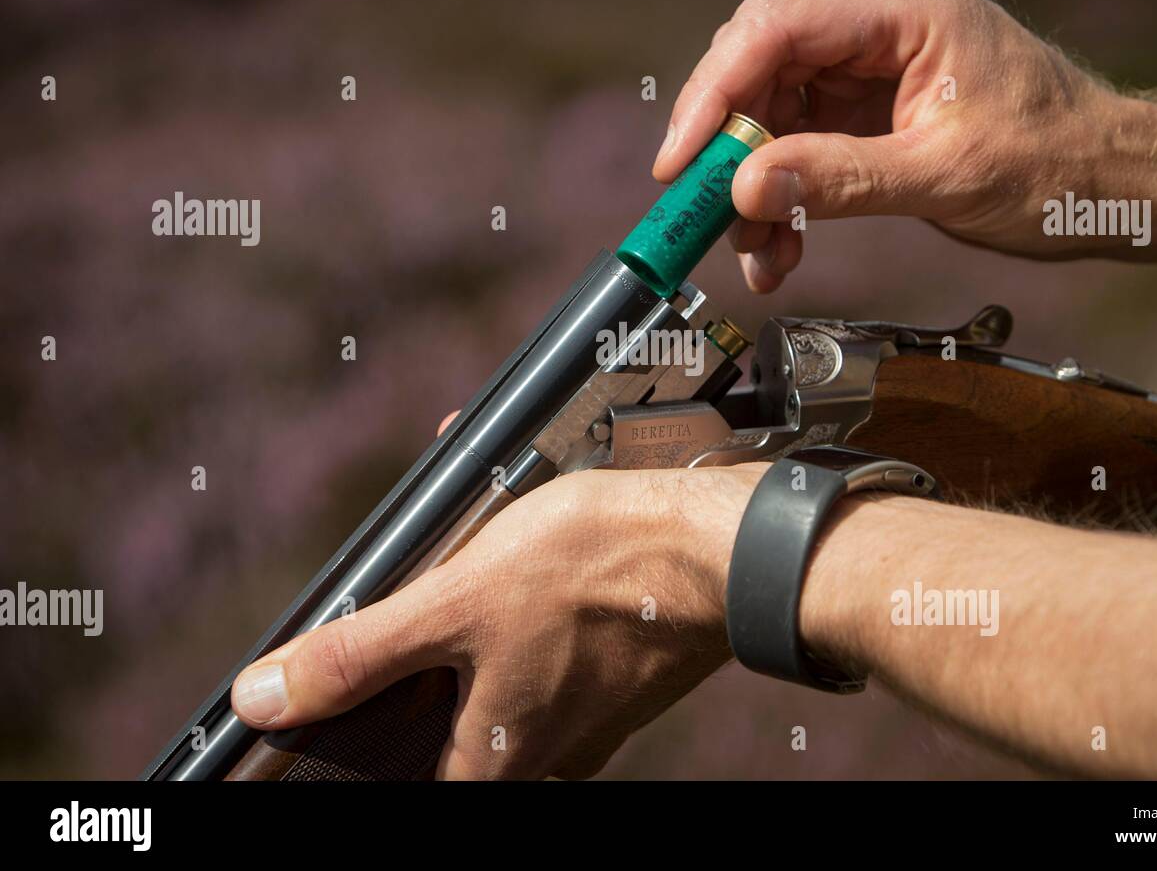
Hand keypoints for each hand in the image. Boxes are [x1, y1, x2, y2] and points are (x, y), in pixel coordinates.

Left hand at [231, 461, 765, 778]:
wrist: (723, 549)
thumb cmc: (596, 571)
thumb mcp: (458, 600)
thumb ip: (361, 654)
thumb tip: (264, 698)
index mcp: (492, 758)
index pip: (394, 779)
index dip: (354, 741)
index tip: (336, 702)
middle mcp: (540, 753)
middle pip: (445, 724)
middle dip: (418, 657)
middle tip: (411, 601)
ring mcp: (584, 715)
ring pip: (496, 677)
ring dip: (473, 616)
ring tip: (479, 554)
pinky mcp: (616, 672)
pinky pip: (544, 647)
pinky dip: (522, 603)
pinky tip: (528, 546)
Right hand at [654, 0, 1156, 290]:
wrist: (1117, 186)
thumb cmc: (1060, 165)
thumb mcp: (945, 176)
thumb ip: (840, 179)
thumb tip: (747, 189)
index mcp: (907, 11)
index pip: (778, 28)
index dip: (715, 92)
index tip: (682, 162)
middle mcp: (882, 26)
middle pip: (763, 65)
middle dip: (728, 144)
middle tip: (703, 210)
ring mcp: (875, 68)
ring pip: (776, 113)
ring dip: (754, 186)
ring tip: (754, 253)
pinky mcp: (873, 111)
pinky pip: (803, 147)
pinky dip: (785, 198)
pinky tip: (779, 247)